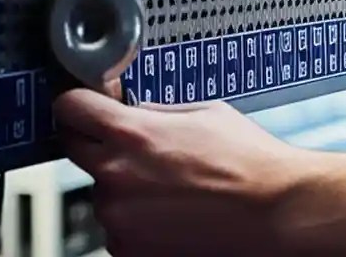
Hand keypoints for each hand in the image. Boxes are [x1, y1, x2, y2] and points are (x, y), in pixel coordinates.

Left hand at [54, 90, 309, 256]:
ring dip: (126, 187)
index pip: (71, 108)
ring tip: (175, 188)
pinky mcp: (129, 249)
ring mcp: (119, 217)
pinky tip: (176, 211)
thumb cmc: (250, 163)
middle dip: (102, 144)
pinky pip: (119, 226)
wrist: (275, 212)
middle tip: (140, 150)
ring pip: (103, 192)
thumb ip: (157, 112)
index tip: (85, 106)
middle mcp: (116, 176)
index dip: (79, 103)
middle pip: (77, 150)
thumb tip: (133, 111)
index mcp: (133, 134)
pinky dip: (139, 219)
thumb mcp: (207, 113)